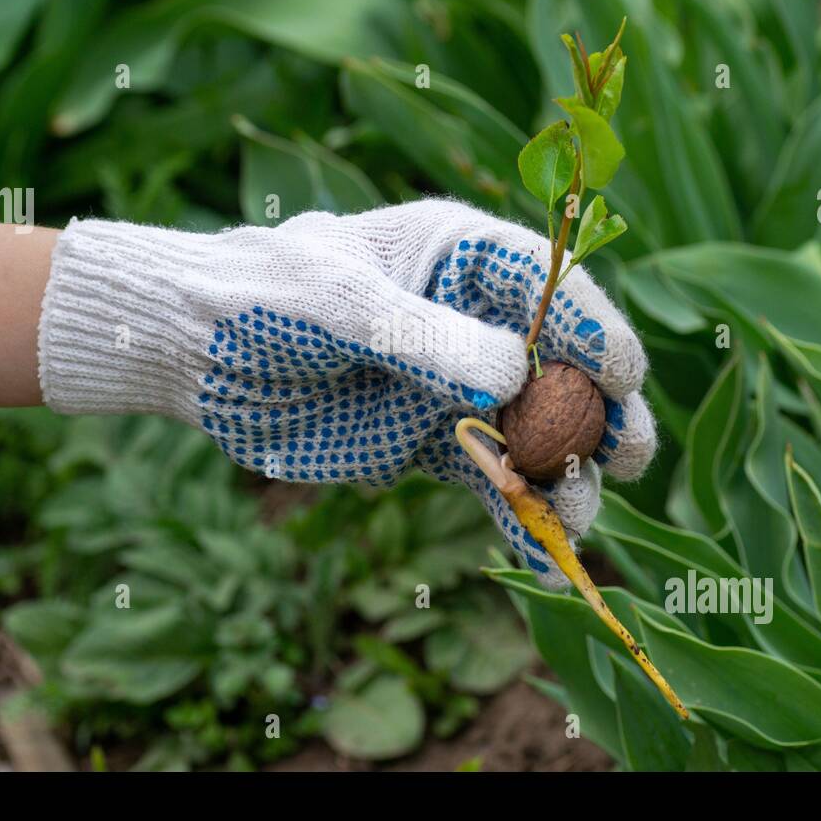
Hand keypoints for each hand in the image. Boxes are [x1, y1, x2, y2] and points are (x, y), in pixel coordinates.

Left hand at [39, 198, 656, 586]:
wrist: (197, 354)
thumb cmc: (262, 297)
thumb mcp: (336, 303)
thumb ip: (422, 336)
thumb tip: (516, 376)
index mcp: (460, 258)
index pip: (549, 286)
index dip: (591, 328)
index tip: (621, 375)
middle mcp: (475, 323)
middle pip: (564, 368)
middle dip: (601, 412)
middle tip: (622, 455)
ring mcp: (460, 389)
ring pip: (538, 436)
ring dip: (566, 477)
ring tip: (570, 515)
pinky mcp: (434, 446)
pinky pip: (492, 485)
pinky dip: (518, 521)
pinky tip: (543, 562)